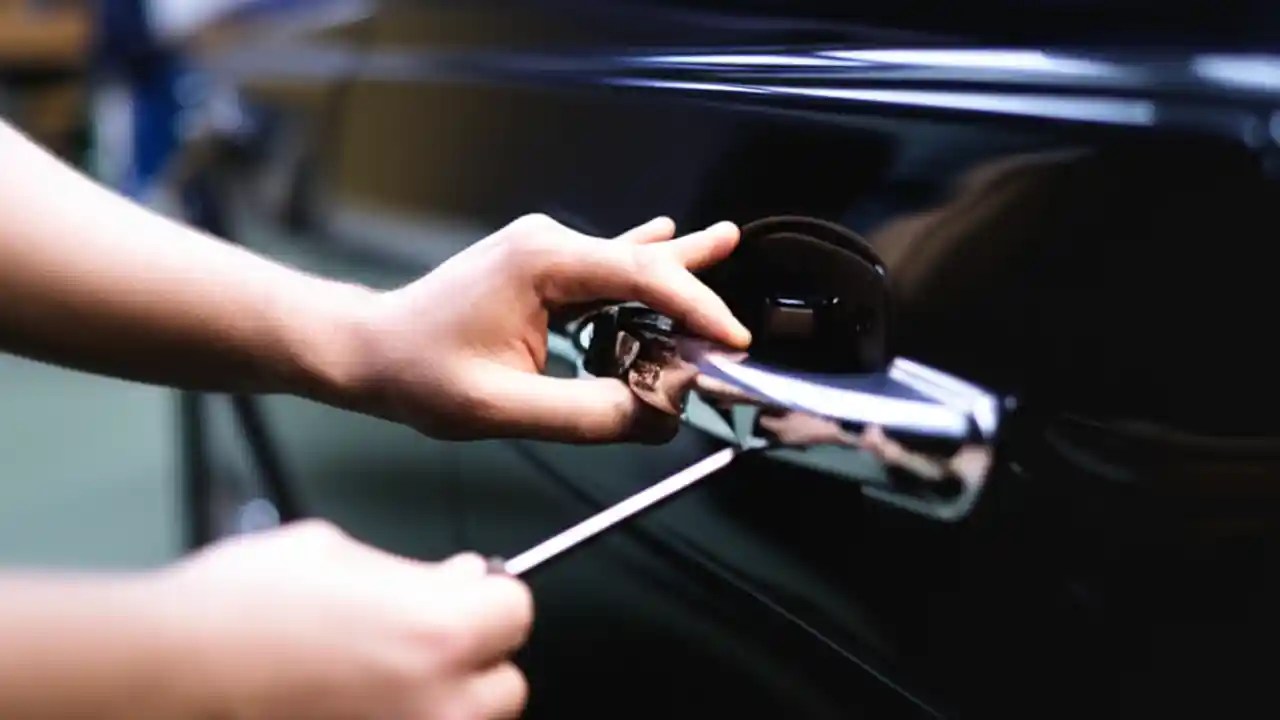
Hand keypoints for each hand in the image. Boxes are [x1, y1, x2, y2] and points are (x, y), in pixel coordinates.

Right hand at [158, 520, 531, 719]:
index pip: (517, 611)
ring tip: (380, 685)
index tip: (466, 598)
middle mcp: (444, 700)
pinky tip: (357, 705)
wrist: (167, 675)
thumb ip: (412, 571)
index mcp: (446, 628)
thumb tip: (458, 578)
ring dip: (443, 704)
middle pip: (505, 683)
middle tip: (417, 648)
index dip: (487, 600)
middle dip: (469, 662)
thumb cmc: (238, 609)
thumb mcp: (334, 552)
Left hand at [355, 214, 750, 442]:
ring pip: (626, 261)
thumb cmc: (419, 374)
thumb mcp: (503, 408)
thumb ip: (587, 414)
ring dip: (673, 268)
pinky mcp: (536, 267)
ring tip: (725, 241)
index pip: (640, 275)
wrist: (368, 351)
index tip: (731, 340)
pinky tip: (667, 236)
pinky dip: (638, 268)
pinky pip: (602, 268)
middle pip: (641, 262)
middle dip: (693, 290)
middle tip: (739, 316)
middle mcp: (546, 244)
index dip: (694, 308)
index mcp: (540, 264)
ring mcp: (541, 251)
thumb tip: (656, 418)